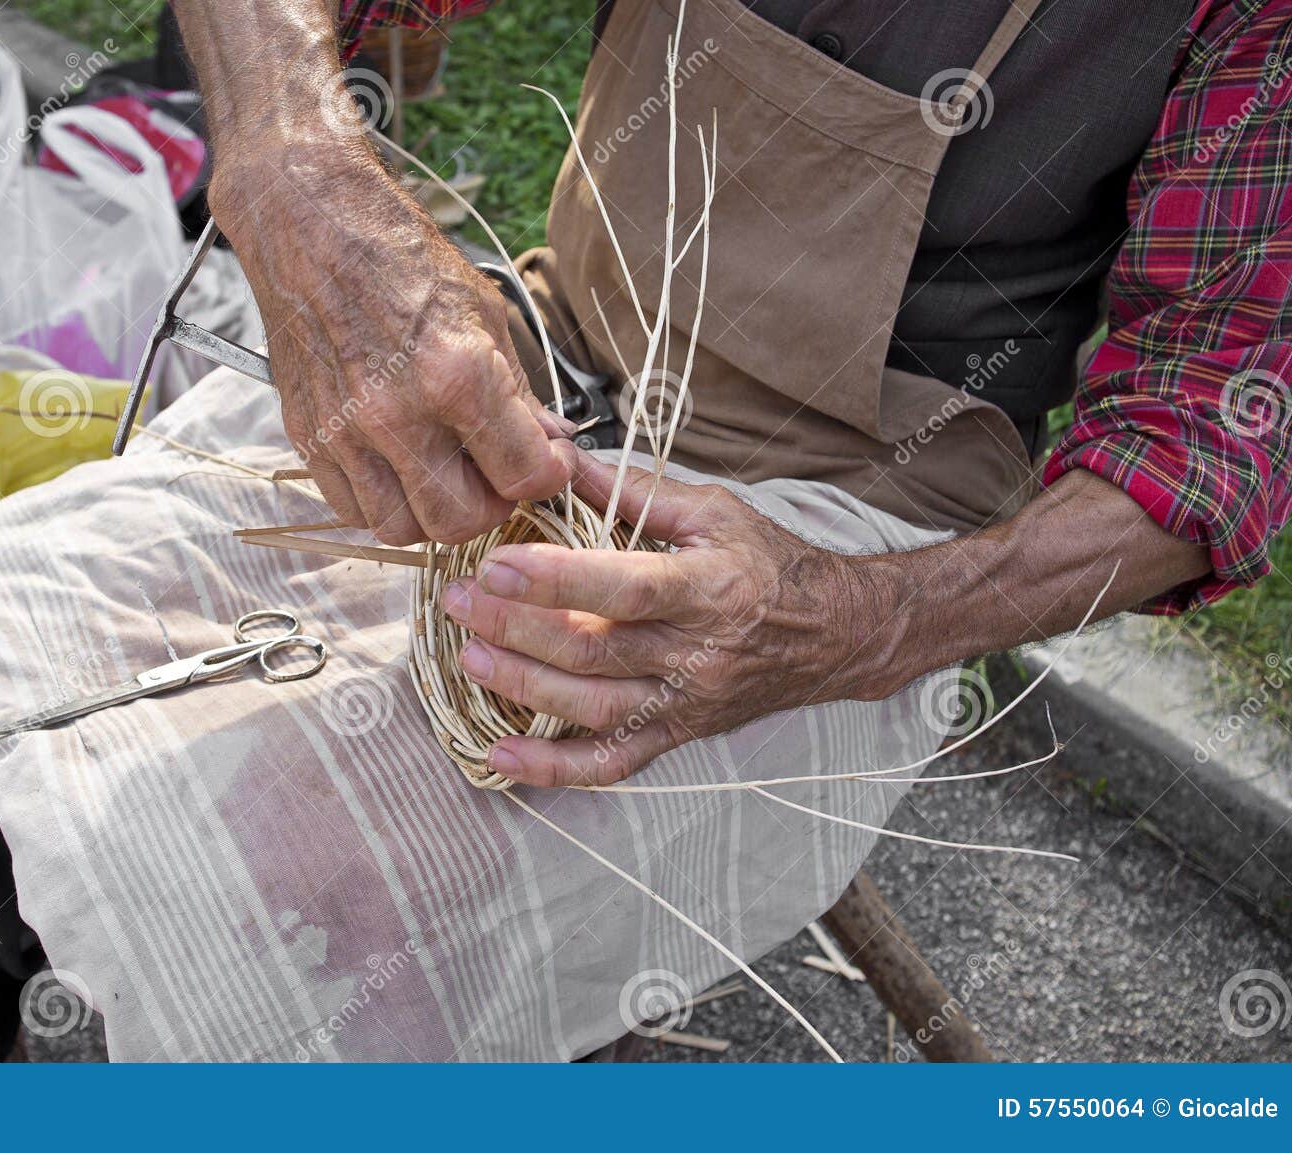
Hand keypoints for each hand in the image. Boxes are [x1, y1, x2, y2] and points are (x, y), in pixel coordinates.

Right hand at [208, 157, 574, 545]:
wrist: (313, 226)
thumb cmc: (404, 260)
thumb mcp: (487, 314)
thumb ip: (520, 394)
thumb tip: (550, 446)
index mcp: (457, 375)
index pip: (523, 476)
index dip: (546, 477)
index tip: (545, 464)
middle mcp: (398, 414)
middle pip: (460, 522)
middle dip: (490, 507)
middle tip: (495, 476)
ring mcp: (346, 431)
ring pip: (402, 530)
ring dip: (433, 513)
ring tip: (444, 475)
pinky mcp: (308, 437)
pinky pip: (353, 509)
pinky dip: (383, 501)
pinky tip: (398, 465)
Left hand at [438, 453, 905, 785]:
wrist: (834, 633)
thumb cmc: (768, 562)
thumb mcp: (711, 512)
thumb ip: (631, 492)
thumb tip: (556, 457)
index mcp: (708, 589)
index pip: (624, 587)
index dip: (555, 580)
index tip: (494, 564)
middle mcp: (697, 654)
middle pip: (593, 650)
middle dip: (515, 627)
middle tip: (457, 602)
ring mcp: (685, 703)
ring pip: (592, 707)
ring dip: (522, 686)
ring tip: (468, 657)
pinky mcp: (677, 734)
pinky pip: (612, 764)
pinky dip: (553, 768)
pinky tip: (500, 754)